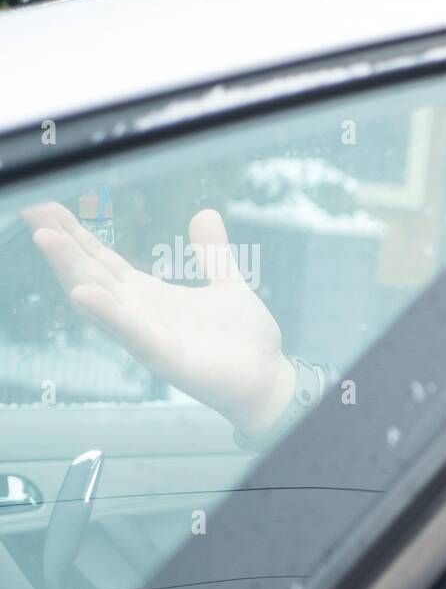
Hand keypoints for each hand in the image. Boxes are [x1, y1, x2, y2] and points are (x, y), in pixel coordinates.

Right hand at [21, 201, 295, 434]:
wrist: (269, 380)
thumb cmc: (244, 340)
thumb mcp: (226, 283)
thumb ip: (212, 251)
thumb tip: (205, 214)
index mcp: (151, 296)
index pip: (104, 261)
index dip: (76, 235)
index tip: (47, 208)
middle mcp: (141, 314)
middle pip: (92, 274)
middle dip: (63, 245)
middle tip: (34, 211)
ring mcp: (149, 337)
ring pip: (101, 300)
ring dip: (73, 270)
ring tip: (46, 238)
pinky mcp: (167, 358)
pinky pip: (132, 334)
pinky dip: (108, 313)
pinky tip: (83, 293)